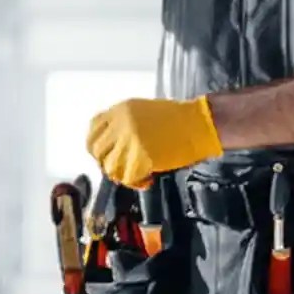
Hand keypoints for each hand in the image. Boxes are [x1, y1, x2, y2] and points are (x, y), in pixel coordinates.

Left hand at [86, 97, 222, 188]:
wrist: (199, 123)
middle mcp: (121, 124)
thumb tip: (114, 147)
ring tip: (137, 175)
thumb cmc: (178, 119)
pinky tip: (147, 179)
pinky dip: (137, 183)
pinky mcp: (142, 157)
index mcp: (120, 110)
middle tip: (123, 168)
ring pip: (111, 167)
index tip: (106, 154)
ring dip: (122, 175)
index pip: (93, 131)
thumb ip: (124, 125)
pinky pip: (129, 178)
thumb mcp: (143, 112)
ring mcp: (130, 140)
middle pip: (98, 151)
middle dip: (108, 163)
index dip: (97, 147)